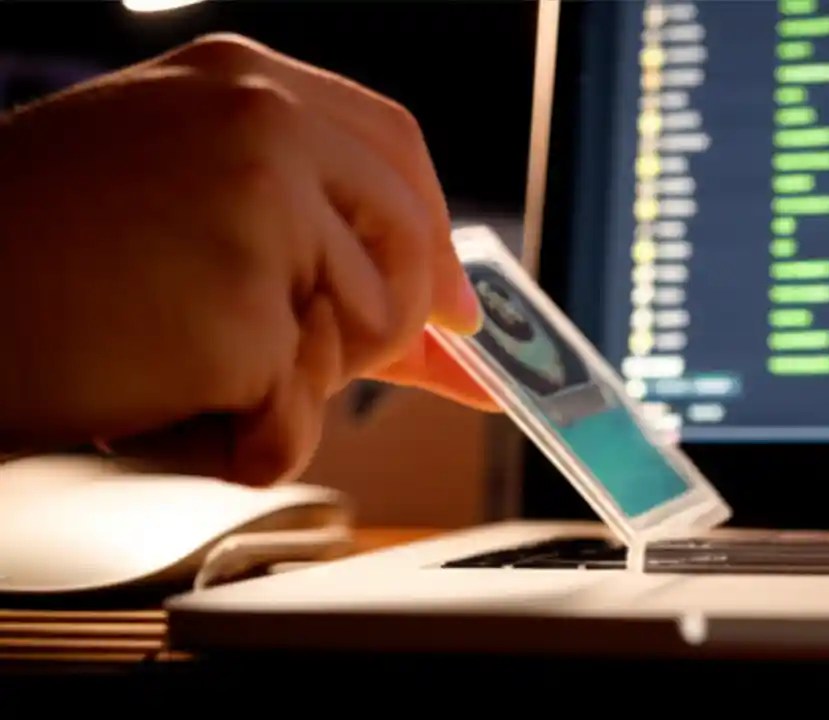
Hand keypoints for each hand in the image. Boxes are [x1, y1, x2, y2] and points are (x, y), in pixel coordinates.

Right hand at [0, 33, 496, 485]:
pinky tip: (157, 398)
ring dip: (291, 383)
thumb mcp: (178, 198)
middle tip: (300, 358)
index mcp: (244, 86)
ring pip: (364, 337)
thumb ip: (315, 240)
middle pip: (408, 248)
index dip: (431, 233)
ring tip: (185, 359)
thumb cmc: (34, 253)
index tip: (453, 304)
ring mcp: (258, 214)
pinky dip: (241, 439)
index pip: (395, 150)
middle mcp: (263, 129)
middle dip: (379, 327)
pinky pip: (296, 416)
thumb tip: (454, 323)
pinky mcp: (238, 312)